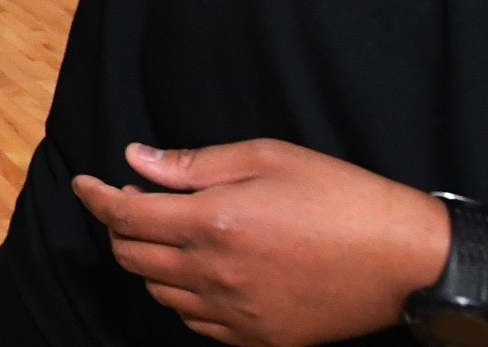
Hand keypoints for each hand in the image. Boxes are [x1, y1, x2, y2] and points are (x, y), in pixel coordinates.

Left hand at [73, 140, 449, 346]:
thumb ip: (194, 164)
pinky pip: (196, 322)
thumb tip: (137, 161)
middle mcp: (214, 275)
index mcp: (212, 223)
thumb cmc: (339, 197)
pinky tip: (198, 272)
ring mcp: (235, 314)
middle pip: (133, 257)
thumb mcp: (266, 158)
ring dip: (149, 261)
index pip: (125, 216)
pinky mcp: (258, 339)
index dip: (96, 198)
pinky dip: (182, 295)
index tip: (84, 184)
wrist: (402, 260)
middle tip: (133, 201)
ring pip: (160, 292)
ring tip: (168, 232)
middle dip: (119, 226)